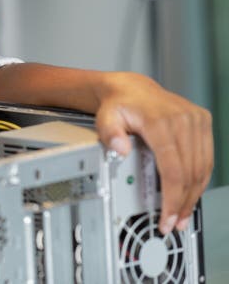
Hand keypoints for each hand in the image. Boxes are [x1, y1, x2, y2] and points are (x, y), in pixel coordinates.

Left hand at [93, 72, 212, 233]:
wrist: (131, 89)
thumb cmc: (119, 105)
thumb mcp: (105, 118)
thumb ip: (109, 134)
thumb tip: (120, 150)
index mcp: (160, 121)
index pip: (172, 168)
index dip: (172, 198)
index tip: (166, 216)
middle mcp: (183, 119)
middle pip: (190, 172)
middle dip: (183, 203)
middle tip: (173, 222)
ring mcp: (196, 120)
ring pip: (202, 167)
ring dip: (194, 194)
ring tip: (182, 214)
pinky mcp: (202, 122)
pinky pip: (206, 157)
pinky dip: (200, 178)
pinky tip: (191, 193)